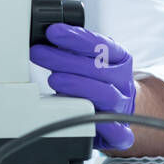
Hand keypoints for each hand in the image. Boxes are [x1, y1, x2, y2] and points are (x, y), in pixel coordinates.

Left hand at [30, 22, 135, 150]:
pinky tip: (83, 116)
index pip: (101, 45)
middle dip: (66, 60)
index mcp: (119, 60)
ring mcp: (122, 107)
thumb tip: (46, 38)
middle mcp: (123, 82)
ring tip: (54, 79)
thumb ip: (73, 50)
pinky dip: (103, 125)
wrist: (120, 111)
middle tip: (40, 53)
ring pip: (106, 95)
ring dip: (78, 86)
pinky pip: (116, 130)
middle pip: (98, 69)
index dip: (76, 38)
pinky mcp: (119, 132)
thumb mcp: (90, 61)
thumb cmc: (98, 83)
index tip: (53, 32)